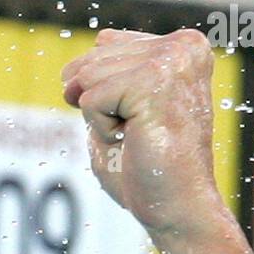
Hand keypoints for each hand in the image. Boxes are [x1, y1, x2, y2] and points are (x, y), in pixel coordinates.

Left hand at [61, 28, 224, 237]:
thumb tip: (70, 72)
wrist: (178, 209)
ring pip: (88, 76)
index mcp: (182, 45)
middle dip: (99, 106)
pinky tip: (136, 142)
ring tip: (140, 139)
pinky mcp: (153, 81)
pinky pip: (90, 99)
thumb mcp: (120, 114)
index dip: (102, 91)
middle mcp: (183, 44)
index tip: (142, 123)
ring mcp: (171, 59)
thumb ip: (101, 82)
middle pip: (92, 59)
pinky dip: (102, 130)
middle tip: (140, 135)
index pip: (104, 45)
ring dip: (102, 119)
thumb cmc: (149, 171)